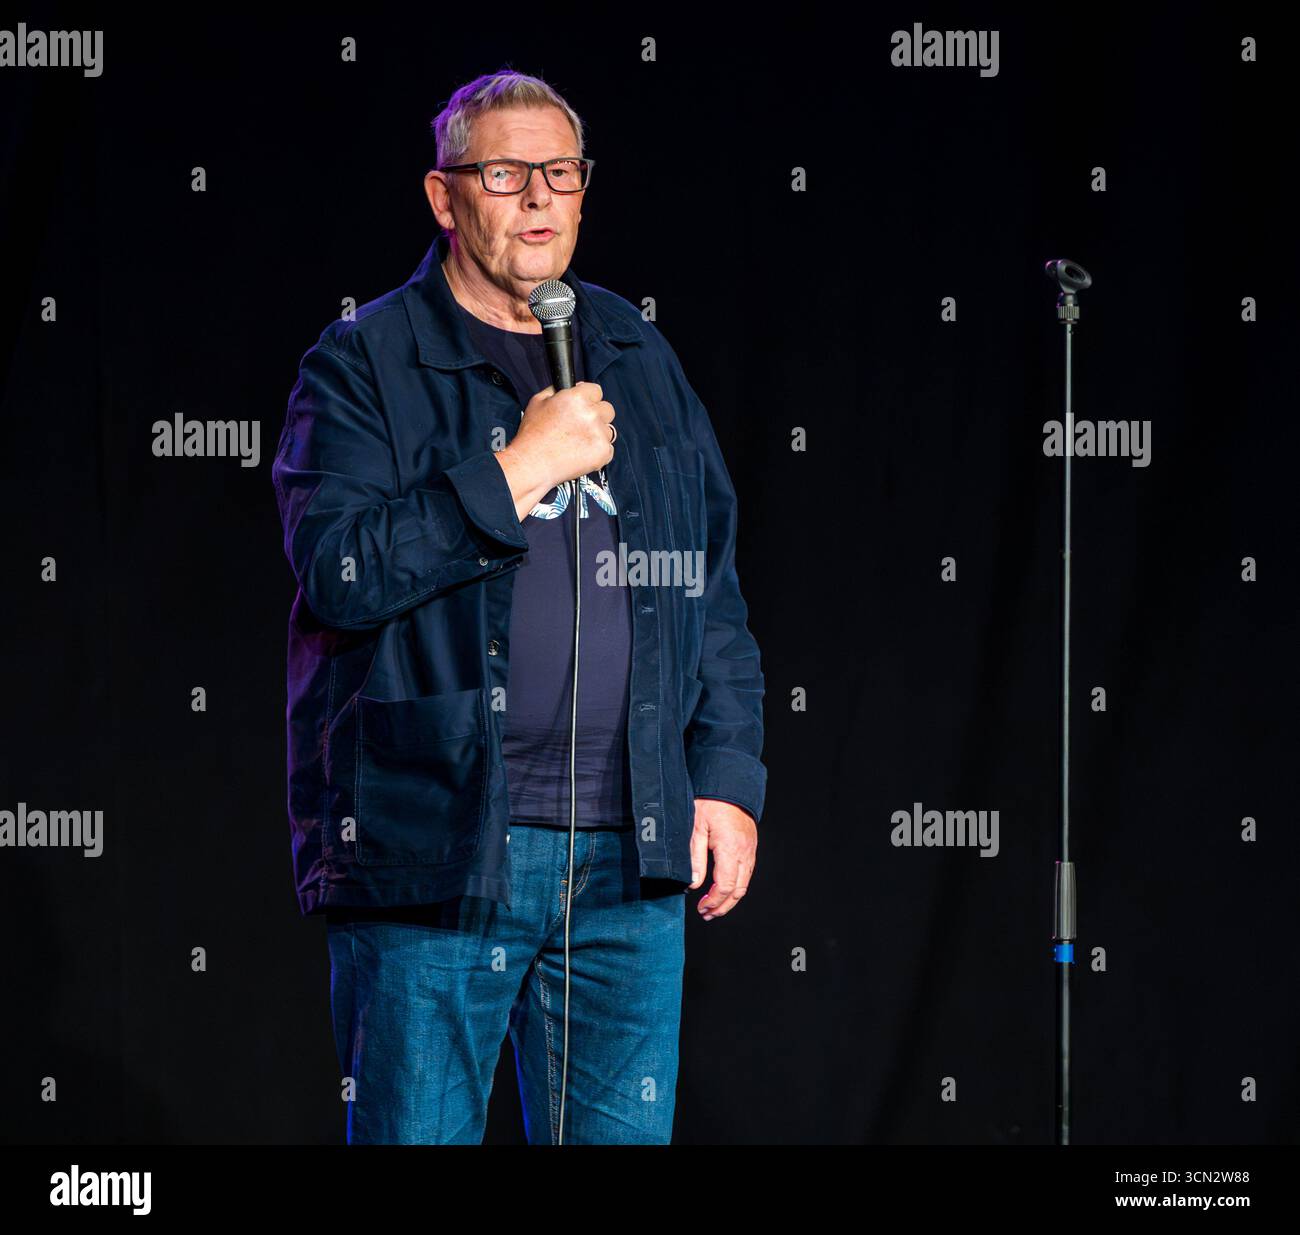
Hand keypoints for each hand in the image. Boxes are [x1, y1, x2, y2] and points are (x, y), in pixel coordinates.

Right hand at [494, 381, 614, 518]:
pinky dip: (598, 453)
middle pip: (607, 409)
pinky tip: (580, 454)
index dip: (589, 399)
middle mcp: (590, 413)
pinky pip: (608, 449)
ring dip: (597, 435)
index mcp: (576, 398)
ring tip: (576, 444)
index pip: (596, 390)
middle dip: (597, 416)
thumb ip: (558, 390)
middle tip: (580, 428)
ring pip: (608, 430)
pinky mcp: (603, 452)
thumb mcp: (538, 401)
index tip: (584, 407)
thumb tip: (572, 386)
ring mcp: (599, 433)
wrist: (531, 464)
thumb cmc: (532, 436)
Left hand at [688, 798, 756, 920]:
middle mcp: (744, 853)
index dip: (714, 901)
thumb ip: (695, 858)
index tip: (702, 908)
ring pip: (744, 885)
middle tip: (707, 914)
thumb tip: (693, 884)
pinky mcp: (750, 848)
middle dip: (723, 906)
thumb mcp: (696, 828)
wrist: (730, 786)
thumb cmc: (711, 803)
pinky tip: (724, 890)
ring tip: (714, 908)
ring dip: (730, 900)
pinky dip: (736, 887)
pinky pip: (746, 874)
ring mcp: (750, 851)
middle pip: (737, 891)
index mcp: (730, 849)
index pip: (725, 886)